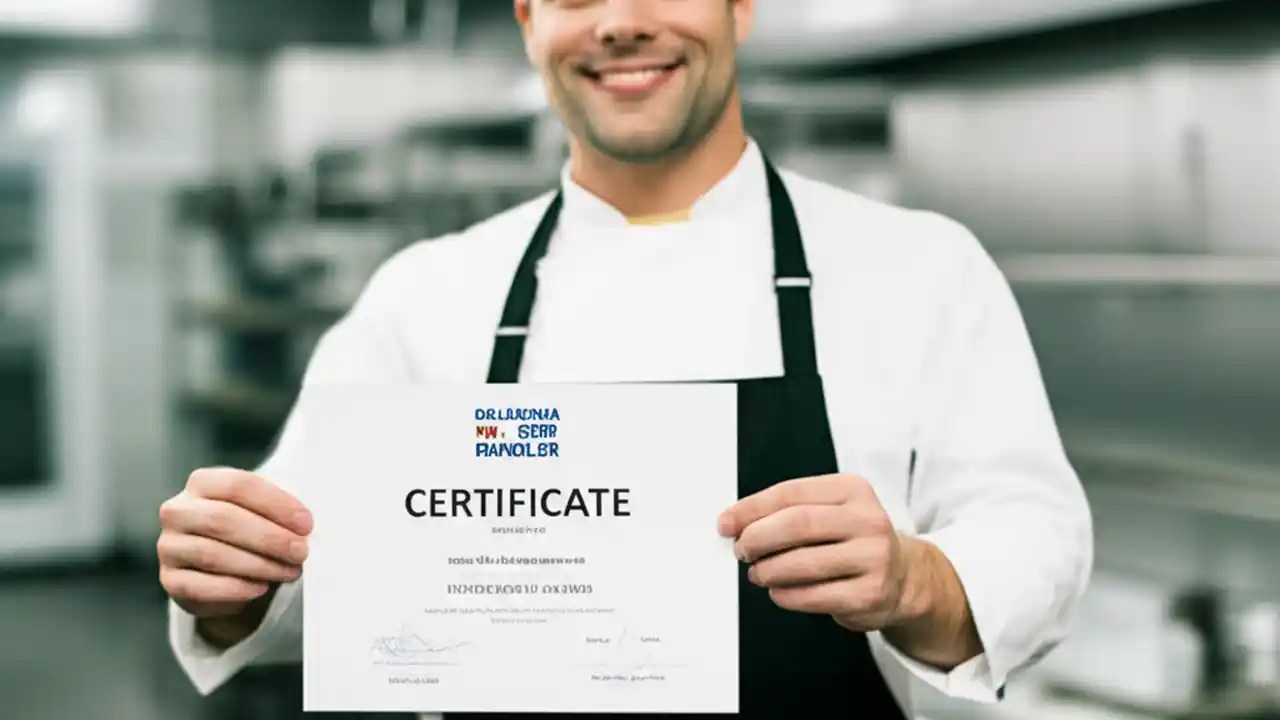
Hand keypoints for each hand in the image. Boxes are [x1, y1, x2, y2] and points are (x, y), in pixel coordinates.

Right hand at [158, 468, 312, 631]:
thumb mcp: (261, 512)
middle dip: (269, 537)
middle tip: (301, 551)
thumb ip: (279, 511)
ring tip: (289, 571)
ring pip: (213, 554)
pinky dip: (235, 589)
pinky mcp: (170, 579)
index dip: (276, 504)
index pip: (239, 485)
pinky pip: (201, 586)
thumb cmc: (249, 531)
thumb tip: (306, 526)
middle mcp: (178, 510)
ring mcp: (169, 545)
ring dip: (258, 565)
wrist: (222, 571)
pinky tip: (261, 588)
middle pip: (224, 519)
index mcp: (203, 482)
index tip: (306, 524)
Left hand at [717, 474, 907, 631]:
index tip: (727, 522)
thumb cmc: (854, 541)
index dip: (751, 508)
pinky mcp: (870, 594)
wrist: (903, 578)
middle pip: (796, 525)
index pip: (792, 493)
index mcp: (853, 490)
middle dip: (757, 538)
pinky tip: (777, 591)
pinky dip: (785, 595)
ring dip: (767, 570)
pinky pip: (814, 596)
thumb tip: (735, 521)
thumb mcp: (832, 511)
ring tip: (757, 572)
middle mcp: (867, 520)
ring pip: (802, 563)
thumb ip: (789, 510)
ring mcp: (873, 558)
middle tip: (741, 549)